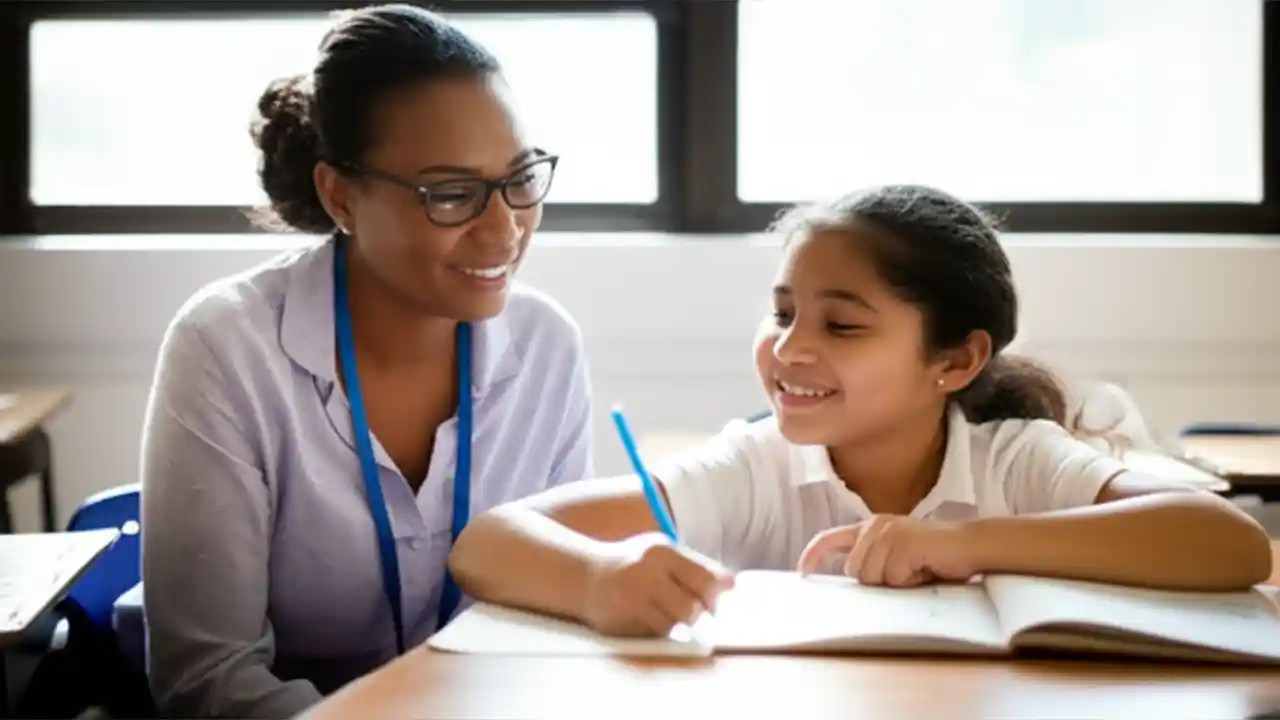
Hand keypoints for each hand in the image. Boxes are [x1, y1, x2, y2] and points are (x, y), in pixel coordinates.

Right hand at [582, 533, 734, 636]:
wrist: (584, 576)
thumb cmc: (633, 565)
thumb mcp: (662, 555)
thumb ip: (695, 567)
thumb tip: (732, 585)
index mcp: (662, 551)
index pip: (706, 578)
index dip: (717, 596)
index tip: (716, 602)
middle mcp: (646, 573)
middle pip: (692, 608)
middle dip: (698, 616)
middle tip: (695, 614)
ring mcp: (631, 599)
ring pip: (674, 626)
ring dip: (678, 625)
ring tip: (666, 612)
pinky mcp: (620, 621)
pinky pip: (653, 634)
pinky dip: (658, 631)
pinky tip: (648, 617)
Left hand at [797, 515, 977, 586]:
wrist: (971, 546)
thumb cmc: (934, 557)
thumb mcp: (896, 556)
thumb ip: (873, 561)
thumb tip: (851, 578)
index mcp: (871, 527)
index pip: (831, 538)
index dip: (814, 554)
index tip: (803, 571)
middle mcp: (875, 525)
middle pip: (855, 572)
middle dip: (879, 581)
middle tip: (908, 573)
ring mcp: (888, 532)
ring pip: (872, 577)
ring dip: (896, 582)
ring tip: (918, 570)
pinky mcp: (903, 543)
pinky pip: (893, 578)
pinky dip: (911, 581)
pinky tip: (925, 569)